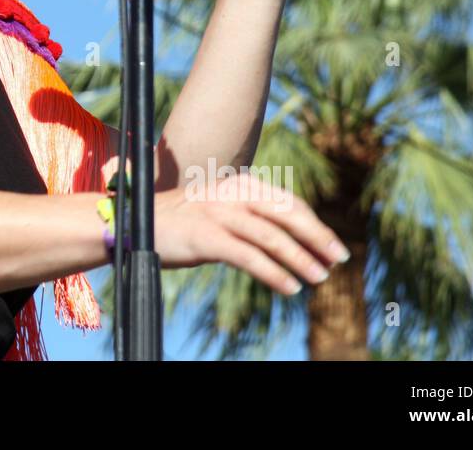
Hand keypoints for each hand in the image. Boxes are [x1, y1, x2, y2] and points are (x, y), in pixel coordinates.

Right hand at [151, 171, 347, 295]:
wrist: (134, 222)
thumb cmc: (181, 221)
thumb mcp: (219, 209)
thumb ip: (249, 216)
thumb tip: (290, 238)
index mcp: (238, 184)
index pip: (287, 202)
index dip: (314, 224)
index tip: (332, 247)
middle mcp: (231, 193)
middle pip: (285, 213)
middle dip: (316, 237)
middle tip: (338, 259)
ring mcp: (217, 213)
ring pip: (271, 236)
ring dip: (300, 258)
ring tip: (319, 278)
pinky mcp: (204, 236)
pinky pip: (248, 256)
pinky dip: (273, 273)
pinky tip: (289, 287)